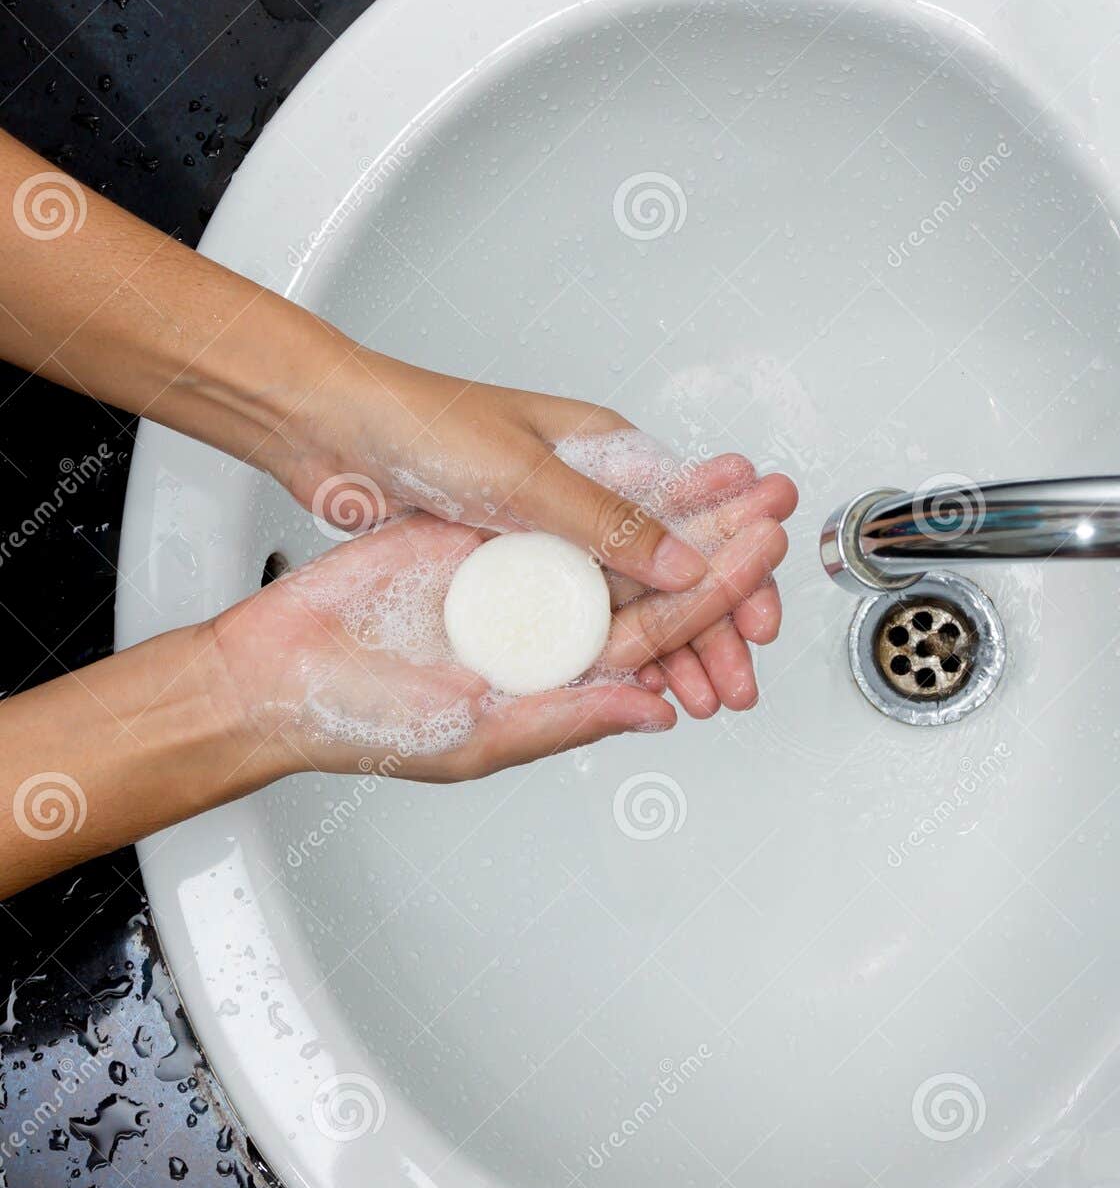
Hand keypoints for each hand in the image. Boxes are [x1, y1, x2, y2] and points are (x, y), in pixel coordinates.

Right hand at [209, 511, 789, 779]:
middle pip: (653, 576)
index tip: (762, 551)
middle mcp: (554, 627)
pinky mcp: (480, 538)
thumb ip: (568, 715)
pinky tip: (647, 455)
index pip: (663, 630)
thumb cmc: (364, 720)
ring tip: (730, 471)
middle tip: (775, 496)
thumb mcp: (477, 733)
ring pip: (615, 534)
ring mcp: (520, 578)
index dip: (719, 591)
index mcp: (566, 675)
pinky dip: (602, 480)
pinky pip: (555, 504)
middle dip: (718, 537)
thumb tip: (655, 710)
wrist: (276, 672)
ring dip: (672, 502)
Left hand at [266, 346, 796, 711]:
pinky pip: (576, 614)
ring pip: (631, 601)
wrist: (328, 431)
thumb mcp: (525, 476)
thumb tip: (687, 568)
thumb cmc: (420, 424)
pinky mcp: (511, 561)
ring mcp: (550, 530)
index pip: (699, 524)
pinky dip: (610, 650)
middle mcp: (587, 493)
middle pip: (673, 572)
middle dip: (713, 631)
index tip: (760, 629)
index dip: (737, 578)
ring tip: (697, 698)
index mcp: (607, 452)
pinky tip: (630, 684)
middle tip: (735, 685)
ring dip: (669, 650)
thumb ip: (607, 525)